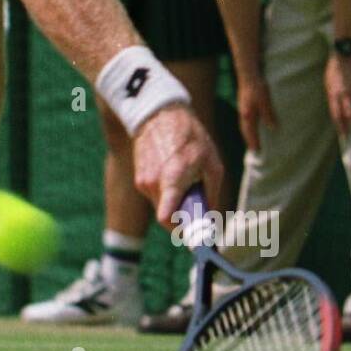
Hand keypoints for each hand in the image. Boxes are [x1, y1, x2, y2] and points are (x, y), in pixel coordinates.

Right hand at [132, 104, 224, 225]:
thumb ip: (212, 192)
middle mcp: (152, 183)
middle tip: (198, 205)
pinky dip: (166, 193)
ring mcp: (143, 181)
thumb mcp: (211, 162)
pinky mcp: (139, 178)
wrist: (160, 113)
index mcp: (172, 179)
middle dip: (183, 216)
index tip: (194, 236)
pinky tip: (174, 174)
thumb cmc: (190, 136)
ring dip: (174, 203)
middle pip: (167, 216)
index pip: (166, 218)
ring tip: (186, 182)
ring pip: (161, 206)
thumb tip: (212, 217)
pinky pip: (155, 195)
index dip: (180, 231)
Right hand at [236, 74, 278, 152]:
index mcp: (248, 115)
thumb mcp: (265, 102)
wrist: (248, 75)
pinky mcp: (244, 105)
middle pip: (245, 130)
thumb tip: (272, 128)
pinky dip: (248, 126)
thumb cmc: (257, 88)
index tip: (256, 151)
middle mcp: (243, 114)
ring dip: (248, 134)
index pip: (250, 132)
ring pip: (244, 125)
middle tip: (254, 149)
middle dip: (249, 140)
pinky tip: (252, 125)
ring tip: (252, 140)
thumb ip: (268, 115)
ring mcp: (242, 109)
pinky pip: (245, 119)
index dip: (253, 142)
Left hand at [325, 51, 350, 137]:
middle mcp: (344, 93)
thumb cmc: (336, 66)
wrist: (347, 51)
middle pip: (350, 115)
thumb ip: (333, 95)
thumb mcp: (328, 82)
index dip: (341, 126)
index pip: (336, 114)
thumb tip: (336, 108)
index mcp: (333, 93)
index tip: (345, 136)